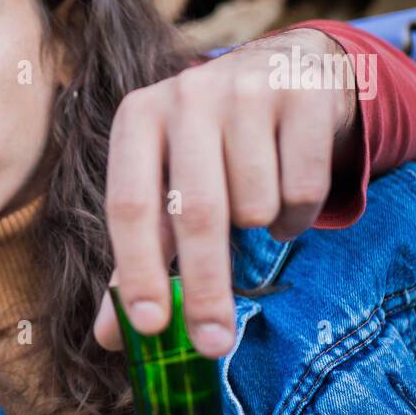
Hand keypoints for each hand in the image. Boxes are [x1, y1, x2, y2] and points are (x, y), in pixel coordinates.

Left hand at [94, 28, 358, 358]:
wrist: (286, 70)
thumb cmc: (210, 147)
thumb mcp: (165, 186)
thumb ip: (139, 257)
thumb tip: (110, 337)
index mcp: (137, 119)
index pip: (130, 206)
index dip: (138, 270)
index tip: (150, 329)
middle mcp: (186, 95)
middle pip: (196, 213)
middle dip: (206, 287)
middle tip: (214, 344)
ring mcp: (247, 89)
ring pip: (256, 204)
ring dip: (260, 230)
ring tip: (256, 209)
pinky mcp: (305, 94)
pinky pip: (303, 188)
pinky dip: (298, 214)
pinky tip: (289, 191)